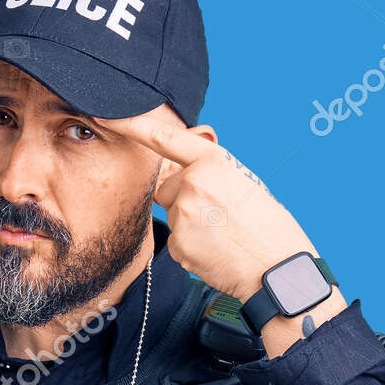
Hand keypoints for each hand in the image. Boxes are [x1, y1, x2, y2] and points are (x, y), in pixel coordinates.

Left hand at [94, 106, 341, 318]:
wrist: (277, 267)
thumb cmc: (267, 224)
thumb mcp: (243, 182)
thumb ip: (208, 173)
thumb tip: (180, 174)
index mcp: (213, 160)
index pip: (165, 138)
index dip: (133, 125)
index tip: (107, 116)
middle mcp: (194, 183)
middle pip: (168, 187)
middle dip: (185, 198)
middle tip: (220, 215)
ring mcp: (183, 214)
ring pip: (172, 214)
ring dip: (190, 223)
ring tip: (223, 234)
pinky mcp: (178, 244)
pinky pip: (176, 240)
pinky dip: (192, 246)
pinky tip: (216, 250)